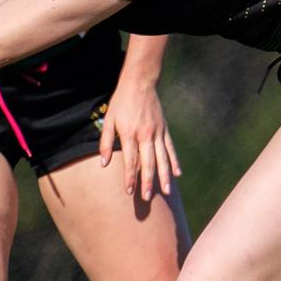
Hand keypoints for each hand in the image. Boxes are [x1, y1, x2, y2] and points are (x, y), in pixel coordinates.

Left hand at [99, 76, 181, 200]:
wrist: (140, 83)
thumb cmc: (121, 102)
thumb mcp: (109, 119)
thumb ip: (105, 142)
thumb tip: (103, 164)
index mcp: (129, 133)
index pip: (130, 161)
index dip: (129, 177)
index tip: (129, 192)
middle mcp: (145, 135)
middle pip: (148, 163)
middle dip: (147, 182)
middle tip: (146, 198)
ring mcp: (157, 133)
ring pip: (162, 159)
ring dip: (164, 176)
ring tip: (166, 192)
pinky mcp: (164, 129)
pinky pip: (170, 149)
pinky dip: (174, 162)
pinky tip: (177, 174)